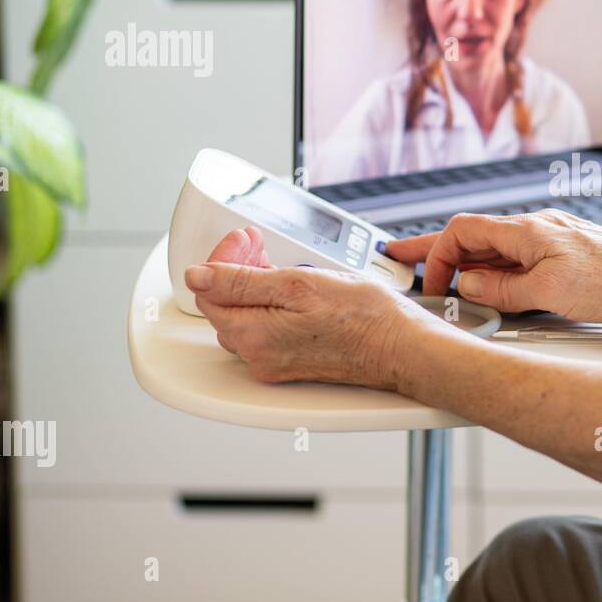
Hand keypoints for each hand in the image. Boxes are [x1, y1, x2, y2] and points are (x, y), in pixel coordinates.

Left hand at [186, 227, 444, 386]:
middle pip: (224, 304)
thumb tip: (198, 276)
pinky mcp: (292, 363)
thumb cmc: (365, 318)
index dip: (221, 257)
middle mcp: (257, 355)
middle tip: (257, 245)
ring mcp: (274, 362)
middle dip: (234, 267)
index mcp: (251, 335)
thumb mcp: (298, 284)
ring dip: (251, 284)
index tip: (244, 239)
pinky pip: (264, 330)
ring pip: (244, 316)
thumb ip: (240, 281)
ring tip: (275, 263)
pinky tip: (289, 289)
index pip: (208, 290)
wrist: (402, 348)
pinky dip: (269, 304)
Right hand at [387, 209, 601, 329]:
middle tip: (400, 256)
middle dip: (435, 248)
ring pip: (495, 248)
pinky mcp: (564, 253)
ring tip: (439, 277)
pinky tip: (491, 285)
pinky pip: (516, 258)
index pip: (463, 230)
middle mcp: (536, 228)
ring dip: (465, 263)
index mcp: (527, 230)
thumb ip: (502, 288)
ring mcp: (550, 239)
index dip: (437, 254)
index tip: (429, 282)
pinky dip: (493, 269)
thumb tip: (468, 284)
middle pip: (474, 236)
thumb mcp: (548, 293)